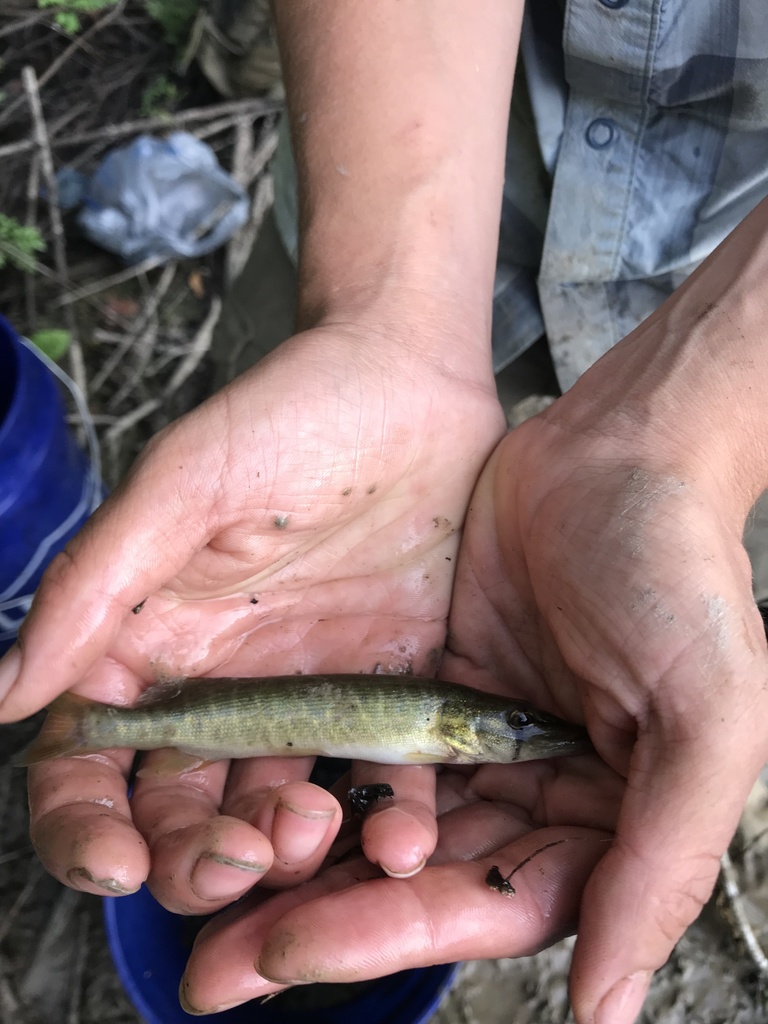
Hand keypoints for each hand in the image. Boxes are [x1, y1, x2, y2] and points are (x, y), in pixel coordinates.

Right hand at [3, 318, 503, 912]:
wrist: (407, 380)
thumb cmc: (287, 414)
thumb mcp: (182, 487)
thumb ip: (94, 587)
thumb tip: (4, 694)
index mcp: (153, 640)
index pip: (92, 760)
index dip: (85, 824)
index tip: (116, 860)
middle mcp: (225, 683)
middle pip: (183, 808)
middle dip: (195, 856)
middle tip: (237, 854)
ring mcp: (311, 694)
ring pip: (279, 809)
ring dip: (287, 847)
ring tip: (314, 827)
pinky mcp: (392, 690)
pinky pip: (387, 777)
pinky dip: (392, 821)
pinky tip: (402, 837)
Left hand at [180, 368, 767, 1023]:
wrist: (620, 450)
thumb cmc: (680, 573)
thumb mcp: (707, 714)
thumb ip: (661, 858)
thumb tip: (607, 1009)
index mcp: (602, 818)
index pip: (491, 902)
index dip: (393, 933)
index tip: (295, 945)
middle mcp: (530, 791)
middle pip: (416, 880)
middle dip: (321, 920)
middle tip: (218, 963)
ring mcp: (472, 737)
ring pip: (376, 818)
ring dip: (297, 860)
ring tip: (205, 890)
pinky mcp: (427, 684)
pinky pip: (360, 739)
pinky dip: (309, 770)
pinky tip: (241, 794)